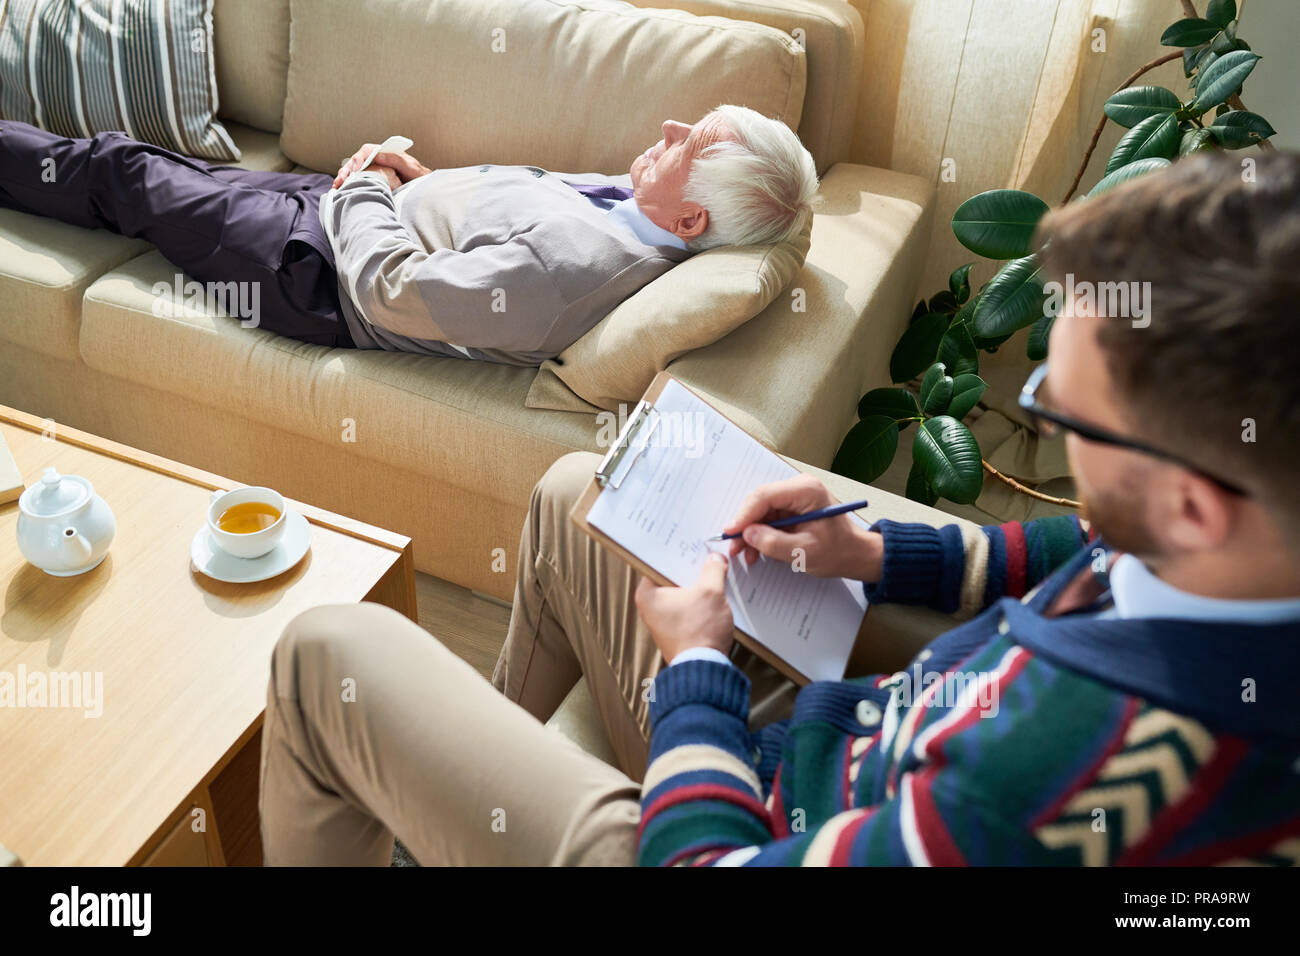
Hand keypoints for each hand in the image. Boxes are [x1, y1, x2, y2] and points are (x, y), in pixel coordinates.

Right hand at [333, 144, 430, 187]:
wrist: (420, 185)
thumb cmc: (417, 174)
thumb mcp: (409, 166)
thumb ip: (394, 159)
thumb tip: (377, 155)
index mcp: (384, 152)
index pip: (367, 151)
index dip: (359, 159)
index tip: (356, 169)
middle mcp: (376, 159)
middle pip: (356, 161)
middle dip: (347, 170)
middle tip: (341, 179)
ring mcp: (372, 169)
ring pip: (353, 170)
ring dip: (344, 177)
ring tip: (337, 186)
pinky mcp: (370, 178)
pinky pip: (356, 179)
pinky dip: (348, 184)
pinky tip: (341, 190)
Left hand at [634, 552, 734, 663]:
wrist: (704, 668)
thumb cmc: (700, 631)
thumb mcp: (711, 592)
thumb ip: (713, 570)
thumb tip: (716, 558)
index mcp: (647, 593)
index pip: (660, 562)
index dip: (679, 551)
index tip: (692, 542)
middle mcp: (649, 606)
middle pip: (672, 577)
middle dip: (690, 568)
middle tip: (707, 554)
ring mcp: (661, 620)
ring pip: (681, 593)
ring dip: (696, 585)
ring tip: (714, 571)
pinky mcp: (674, 630)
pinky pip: (686, 607)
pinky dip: (698, 601)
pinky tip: (714, 594)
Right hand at [723, 474, 883, 581]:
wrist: (855, 554)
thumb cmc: (838, 551)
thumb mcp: (805, 552)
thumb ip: (774, 543)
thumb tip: (747, 534)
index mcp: (806, 491)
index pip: (765, 496)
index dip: (744, 515)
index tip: (731, 533)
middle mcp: (799, 488)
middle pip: (760, 502)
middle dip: (745, 526)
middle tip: (735, 547)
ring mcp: (795, 497)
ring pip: (761, 511)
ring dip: (751, 533)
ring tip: (746, 555)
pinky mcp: (792, 507)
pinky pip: (768, 518)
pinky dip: (760, 534)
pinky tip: (756, 551)